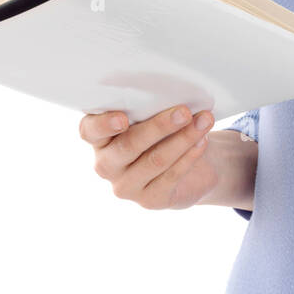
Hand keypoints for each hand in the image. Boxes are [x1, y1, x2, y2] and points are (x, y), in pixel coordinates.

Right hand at [79, 104, 216, 209]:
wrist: (188, 169)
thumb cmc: (163, 133)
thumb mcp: (150, 118)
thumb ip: (147, 108)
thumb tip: (168, 93)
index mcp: (99, 138)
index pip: (89, 130)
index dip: (103, 125)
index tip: (122, 118)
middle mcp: (106, 164)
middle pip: (128, 145)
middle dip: (159, 126)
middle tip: (184, 111)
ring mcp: (125, 186)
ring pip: (155, 160)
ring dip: (183, 138)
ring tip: (204, 121)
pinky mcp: (149, 200)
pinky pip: (171, 176)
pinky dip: (190, 155)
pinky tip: (202, 141)